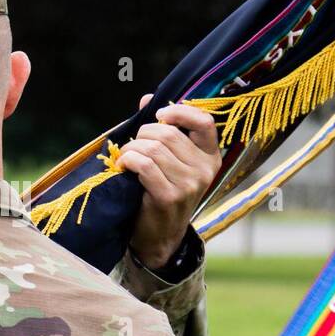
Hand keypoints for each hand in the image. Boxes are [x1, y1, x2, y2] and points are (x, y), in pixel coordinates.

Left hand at [119, 94, 221, 269]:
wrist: (159, 236)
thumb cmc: (161, 192)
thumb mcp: (169, 161)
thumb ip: (162, 130)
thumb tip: (146, 99)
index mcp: (210, 157)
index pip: (205, 122)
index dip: (180, 111)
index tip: (160, 114)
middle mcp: (205, 170)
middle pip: (169, 133)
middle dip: (143, 134)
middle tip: (134, 146)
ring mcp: (189, 184)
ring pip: (153, 148)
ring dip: (132, 149)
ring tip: (127, 159)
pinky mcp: (169, 196)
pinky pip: (144, 164)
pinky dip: (128, 161)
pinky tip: (124, 168)